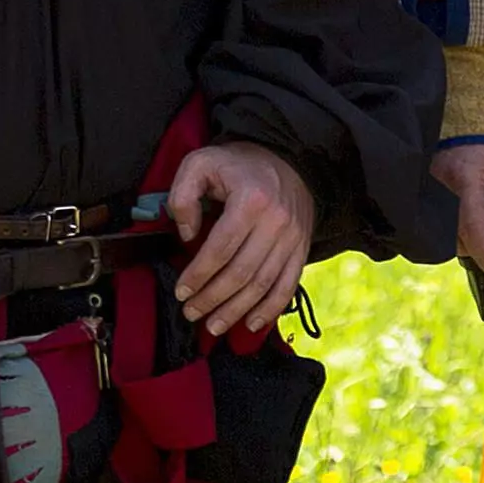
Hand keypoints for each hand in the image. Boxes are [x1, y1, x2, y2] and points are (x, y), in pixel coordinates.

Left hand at [166, 139, 316, 332]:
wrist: (287, 157)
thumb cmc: (239, 164)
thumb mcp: (200, 163)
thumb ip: (183, 196)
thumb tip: (187, 235)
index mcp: (251, 200)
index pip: (220, 249)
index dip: (198, 275)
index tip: (181, 290)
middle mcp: (276, 222)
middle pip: (241, 273)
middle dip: (213, 299)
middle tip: (191, 312)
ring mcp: (293, 237)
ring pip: (263, 284)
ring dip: (237, 310)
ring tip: (213, 325)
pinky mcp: (302, 247)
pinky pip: (289, 285)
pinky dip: (271, 308)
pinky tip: (252, 323)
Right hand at [433, 140, 483, 281]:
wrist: (473, 109)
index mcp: (464, 178)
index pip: (473, 228)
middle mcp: (437, 185)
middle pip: (455, 236)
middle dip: (477, 245)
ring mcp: (424, 187)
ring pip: (442, 233)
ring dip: (463, 237)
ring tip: (482, 219)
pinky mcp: (420, 188)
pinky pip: (433, 220)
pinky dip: (450, 227)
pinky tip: (464, 218)